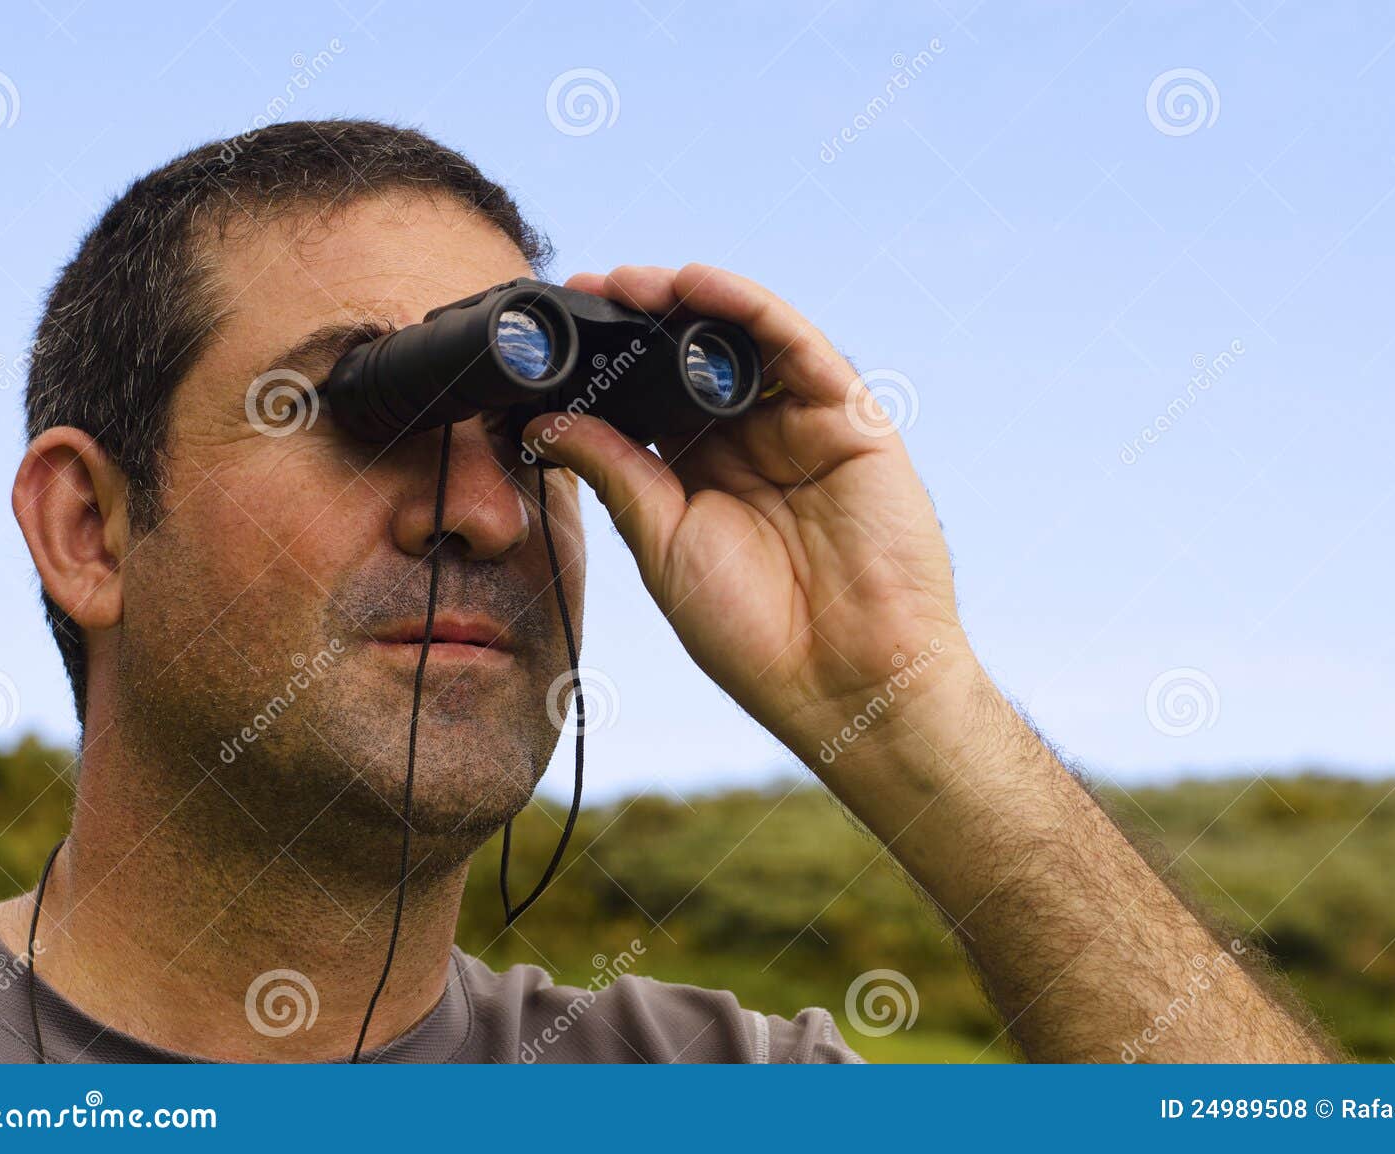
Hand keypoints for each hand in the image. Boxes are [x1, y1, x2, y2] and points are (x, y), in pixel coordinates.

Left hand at [522, 263, 982, 776]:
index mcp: (702, 474)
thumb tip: (545, 418)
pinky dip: (747, 306)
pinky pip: (797, 346)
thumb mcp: (662, 543)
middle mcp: (752, 440)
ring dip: (682, 301)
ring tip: (624, 284)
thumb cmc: (755, 631)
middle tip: (578, 293)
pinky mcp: (850, 418)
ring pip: (740, 339)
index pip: (647, 397)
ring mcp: (802, 424)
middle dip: (634, 320)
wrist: (846, 680)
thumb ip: (614, 470)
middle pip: (689, 357)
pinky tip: (695, 284)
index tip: (547, 336)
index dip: (601, 363)